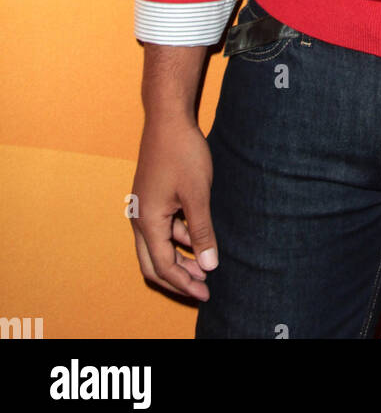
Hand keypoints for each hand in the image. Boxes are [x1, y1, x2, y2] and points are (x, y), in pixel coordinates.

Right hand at [131, 117, 217, 302]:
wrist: (167, 119)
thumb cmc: (182, 153)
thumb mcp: (197, 194)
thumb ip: (202, 231)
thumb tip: (208, 265)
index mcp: (147, 222)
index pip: (163, 266)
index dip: (185, 283)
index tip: (206, 293)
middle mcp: (139, 219)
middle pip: (153, 264)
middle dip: (178, 279)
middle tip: (203, 287)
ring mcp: (143, 208)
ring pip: (158, 246)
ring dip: (179, 258)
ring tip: (206, 263)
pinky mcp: (151, 198)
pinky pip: (162, 229)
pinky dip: (178, 239)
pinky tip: (199, 236)